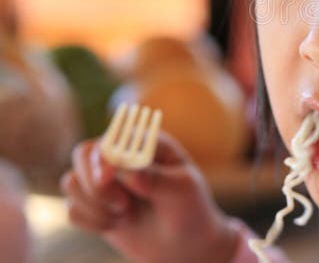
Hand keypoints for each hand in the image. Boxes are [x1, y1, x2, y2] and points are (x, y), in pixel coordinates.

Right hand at [60, 132, 240, 262]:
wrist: (183, 242)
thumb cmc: (189, 208)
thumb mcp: (182, 190)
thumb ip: (157, 179)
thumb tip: (130, 171)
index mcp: (146, 142)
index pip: (115, 136)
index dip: (106, 155)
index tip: (109, 178)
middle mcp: (121, 154)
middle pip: (83, 153)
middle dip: (94, 183)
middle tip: (122, 204)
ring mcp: (105, 178)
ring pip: (71, 182)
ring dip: (95, 205)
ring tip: (126, 215)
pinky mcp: (93, 203)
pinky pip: (71, 209)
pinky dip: (91, 221)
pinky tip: (117, 225)